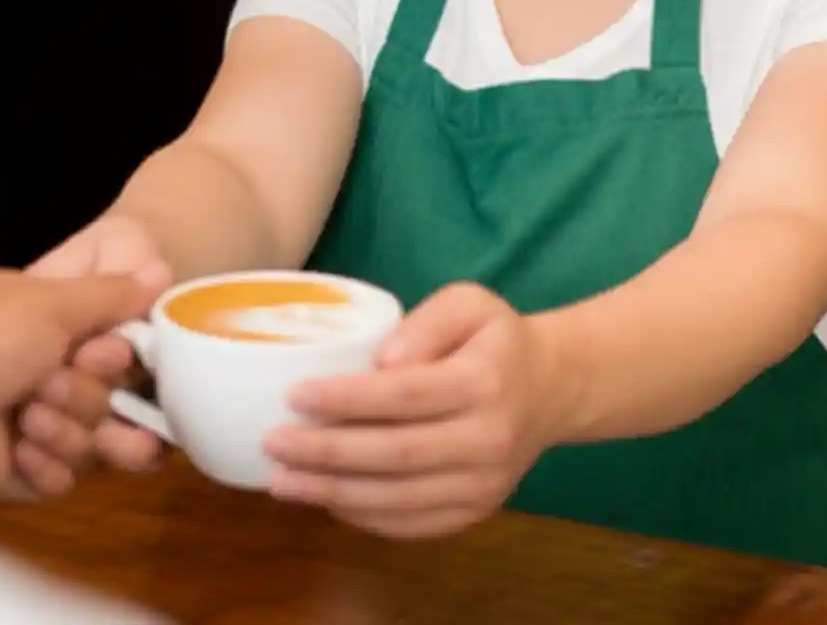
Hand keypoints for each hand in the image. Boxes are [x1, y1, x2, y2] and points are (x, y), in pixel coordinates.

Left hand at [28, 214, 172, 473]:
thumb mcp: (50, 301)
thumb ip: (112, 293)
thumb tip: (163, 272)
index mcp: (33, 326)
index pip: (104, 342)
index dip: (117, 353)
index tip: (106, 351)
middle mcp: (31, 373)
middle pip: (106, 392)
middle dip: (86, 392)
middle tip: (53, 383)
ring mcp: (27, 426)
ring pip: (92, 435)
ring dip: (65, 426)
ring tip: (27, 418)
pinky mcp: (24, 473)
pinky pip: (68, 474)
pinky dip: (49, 463)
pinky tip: (21, 450)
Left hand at [264, 284, 575, 538]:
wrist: (552, 389)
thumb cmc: (496, 340)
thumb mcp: (470, 303)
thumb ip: (427, 321)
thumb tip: (381, 361)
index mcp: (485, 382)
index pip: (406, 395)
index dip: (347, 399)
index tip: (295, 395)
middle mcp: (488, 440)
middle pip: (395, 454)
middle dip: (326, 453)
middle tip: (274, 443)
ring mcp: (485, 484)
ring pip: (399, 498)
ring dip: (333, 494)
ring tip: (283, 482)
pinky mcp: (476, 511)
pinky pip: (412, 524)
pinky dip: (363, 517)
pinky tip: (326, 500)